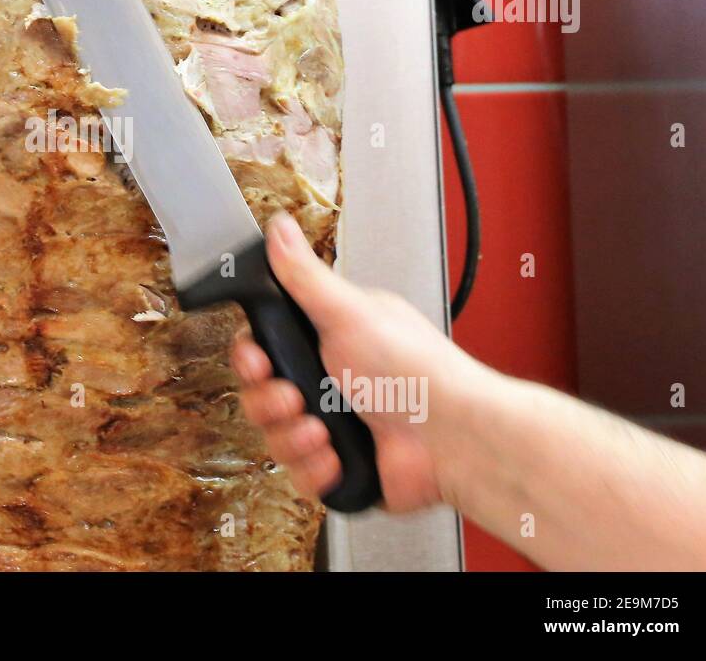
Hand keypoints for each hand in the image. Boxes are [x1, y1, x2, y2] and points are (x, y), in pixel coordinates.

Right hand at [230, 213, 479, 511]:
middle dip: (269, 401)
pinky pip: (300, 476)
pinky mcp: (340, 468)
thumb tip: (279, 228)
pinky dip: (315, 469)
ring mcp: (332, 426)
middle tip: (294, 397)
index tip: (259, 360)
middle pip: (260, 395)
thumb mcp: (348, 313)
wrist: (454, 437)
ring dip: (293, 437)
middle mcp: (326, 383)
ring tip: (322, 431)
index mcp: (325, 340)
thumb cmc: (416, 370)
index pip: (262, 348)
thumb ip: (303, 276)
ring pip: (275, 438)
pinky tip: (338, 457)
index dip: (251, 359)